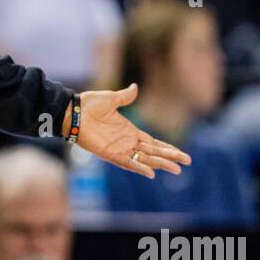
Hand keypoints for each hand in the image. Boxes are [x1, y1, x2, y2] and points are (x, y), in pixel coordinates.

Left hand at [68, 84, 191, 178]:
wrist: (72, 112)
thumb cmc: (88, 105)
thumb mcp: (111, 99)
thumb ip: (125, 97)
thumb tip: (135, 87)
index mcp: (129, 130)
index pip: (153, 142)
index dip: (167, 148)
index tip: (181, 153)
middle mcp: (127, 142)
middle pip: (154, 152)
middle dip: (170, 157)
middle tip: (187, 162)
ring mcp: (120, 149)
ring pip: (145, 159)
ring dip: (160, 164)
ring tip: (176, 169)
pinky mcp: (110, 154)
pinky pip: (127, 163)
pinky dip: (139, 167)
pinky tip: (151, 173)